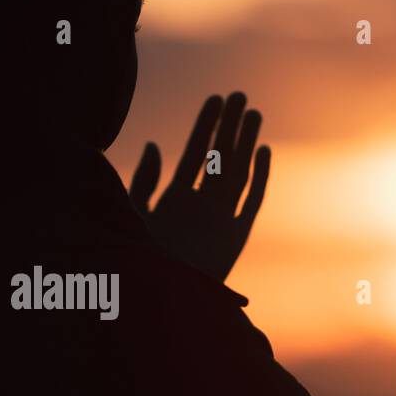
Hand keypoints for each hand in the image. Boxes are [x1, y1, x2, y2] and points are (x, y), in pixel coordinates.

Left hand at [129, 92, 270, 281]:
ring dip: (245, 143)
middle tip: (239, 95)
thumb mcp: (132, 216)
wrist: (161, 301)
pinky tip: (262, 150)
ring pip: (237, 173)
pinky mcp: (236, 238)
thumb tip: (151, 144)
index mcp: (174, 200)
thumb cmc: (140, 264)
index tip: (215, 99)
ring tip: (254, 112)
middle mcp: (199, 207)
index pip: (194, 154)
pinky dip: (259, 177)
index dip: (204, 127)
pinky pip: (252, 201)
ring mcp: (220, 220)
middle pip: (218, 159)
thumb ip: (142, 180)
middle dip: (228, 127)